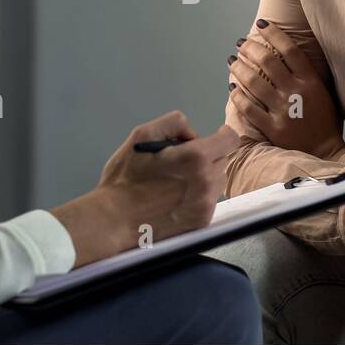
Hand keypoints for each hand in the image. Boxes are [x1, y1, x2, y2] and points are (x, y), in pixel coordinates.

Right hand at [97, 111, 238, 240]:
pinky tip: (177, 196)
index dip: (221, 135)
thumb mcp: (142, 135)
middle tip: (182, 162)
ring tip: (178, 180)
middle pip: (223, 158)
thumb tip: (193, 135)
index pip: (229, 139)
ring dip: (206, 175)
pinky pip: (211, 199)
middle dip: (208, 155)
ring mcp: (206, 203)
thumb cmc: (125, 178)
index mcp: (195, 157)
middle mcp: (206, 181)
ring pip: (218, 179)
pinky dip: (200, 194)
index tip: (212, 137)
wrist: (115, 219)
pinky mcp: (202, 220)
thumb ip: (173, 123)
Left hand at [227, 19, 344, 159]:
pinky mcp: (272, 128)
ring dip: (239, 67)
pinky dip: (237, 95)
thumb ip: (309, 74)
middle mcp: (296, 93)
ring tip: (232, 60)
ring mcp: (283, 110)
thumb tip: (290, 52)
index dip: (274, 34)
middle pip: (268, 62)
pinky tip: (231, 86)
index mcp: (311, 82)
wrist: (326, 154)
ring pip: (254, 82)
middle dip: (250, 47)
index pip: (290, 50)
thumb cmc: (325, 122)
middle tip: (241, 43)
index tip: (262, 25)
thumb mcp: (325, 93)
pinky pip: (248, 108)